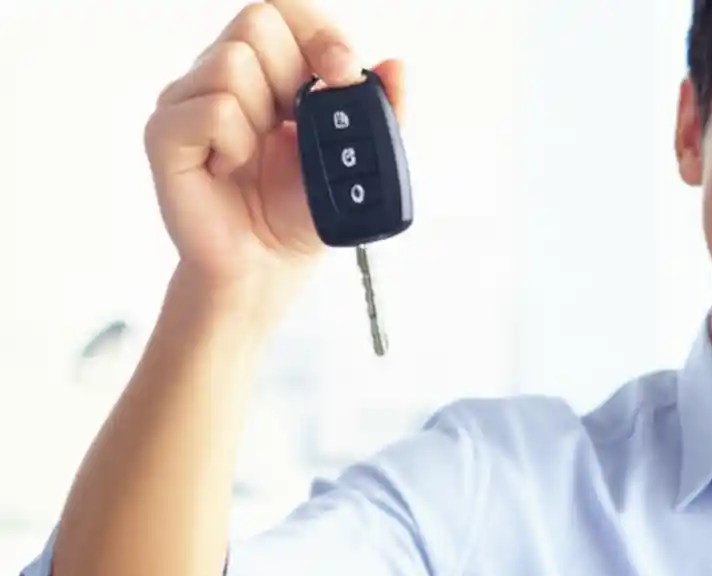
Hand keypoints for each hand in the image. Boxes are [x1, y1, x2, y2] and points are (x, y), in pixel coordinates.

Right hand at [143, 0, 405, 312]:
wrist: (268, 265)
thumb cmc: (301, 210)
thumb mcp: (356, 156)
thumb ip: (381, 110)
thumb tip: (397, 65)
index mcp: (267, 69)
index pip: (283, 11)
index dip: (317, 31)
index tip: (341, 71)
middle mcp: (221, 73)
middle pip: (257, 22)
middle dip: (292, 74)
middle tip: (292, 123)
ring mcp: (188, 99)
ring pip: (233, 63)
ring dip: (264, 116)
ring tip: (258, 154)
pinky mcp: (165, 133)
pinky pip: (212, 110)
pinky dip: (237, 144)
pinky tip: (233, 169)